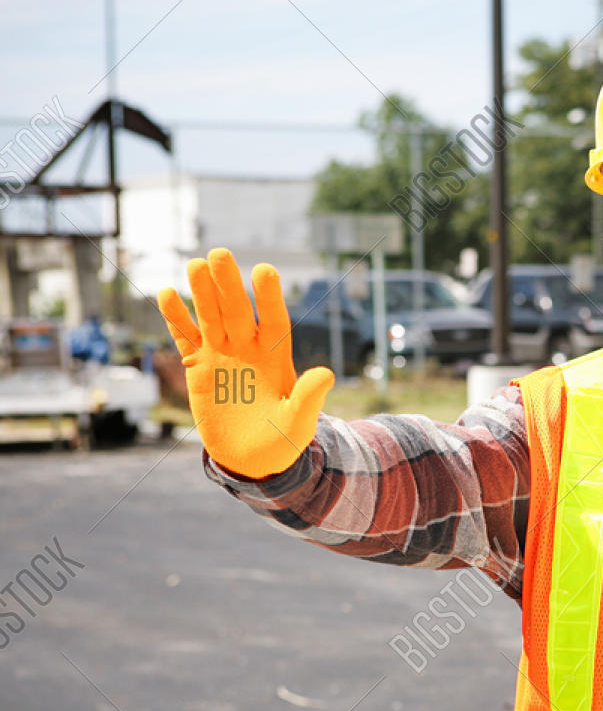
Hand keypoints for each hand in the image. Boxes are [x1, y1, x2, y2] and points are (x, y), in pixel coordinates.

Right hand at [157, 248, 333, 478]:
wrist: (252, 457)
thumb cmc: (282, 440)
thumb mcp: (299, 422)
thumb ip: (309, 398)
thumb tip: (327, 373)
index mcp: (276, 356)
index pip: (274, 319)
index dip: (269, 297)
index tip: (265, 270)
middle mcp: (249, 348)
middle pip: (238, 310)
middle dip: (229, 284)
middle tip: (220, 253)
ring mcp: (222, 354)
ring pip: (211, 316)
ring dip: (202, 292)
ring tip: (194, 264)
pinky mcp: (198, 365)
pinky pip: (185, 337)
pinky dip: (176, 318)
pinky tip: (167, 294)